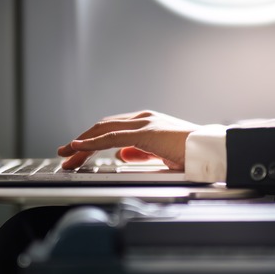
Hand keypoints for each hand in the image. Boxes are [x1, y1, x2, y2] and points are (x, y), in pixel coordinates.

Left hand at [57, 110, 200, 169]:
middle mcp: (143, 118)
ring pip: (102, 130)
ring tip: (66, 154)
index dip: (91, 139)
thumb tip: (122, 154)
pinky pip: (111, 137)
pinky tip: (79, 148)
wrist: (209, 150)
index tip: (76, 151)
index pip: (111, 128)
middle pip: (102, 127)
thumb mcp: (161, 154)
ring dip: (81, 143)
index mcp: (148, 122)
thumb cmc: (192, 153)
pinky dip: (91, 143)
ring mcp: (143, 123)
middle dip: (80, 141)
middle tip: (65, 155)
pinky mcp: (145, 132)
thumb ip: (141, 152)